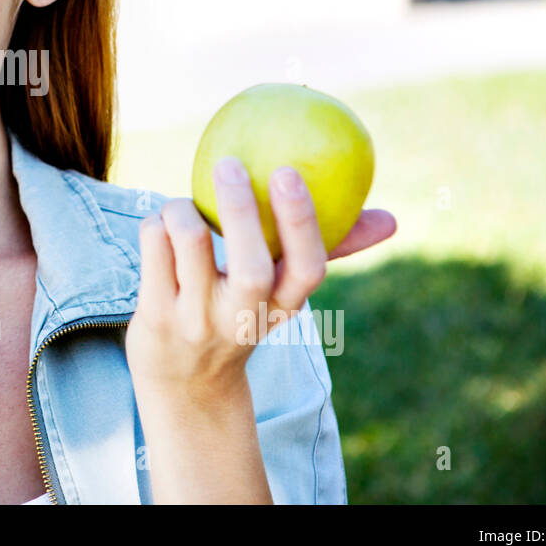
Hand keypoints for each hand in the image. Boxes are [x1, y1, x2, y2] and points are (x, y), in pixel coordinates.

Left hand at [125, 157, 395, 399]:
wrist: (185, 382)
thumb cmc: (240, 313)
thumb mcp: (282, 294)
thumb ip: (328, 250)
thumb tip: (390, 219)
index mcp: (282, 307)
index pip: (306, 270)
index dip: (300, 221)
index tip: (288, 172)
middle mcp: (242, 318)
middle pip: (249, 264)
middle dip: (240, 208)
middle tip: (231, 163)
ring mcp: (196, 320)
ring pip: (189, 240)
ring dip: (183, 207)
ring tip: (186, 204)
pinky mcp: (156, 314)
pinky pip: (154, 243)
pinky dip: (157, 221)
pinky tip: (162, 227)